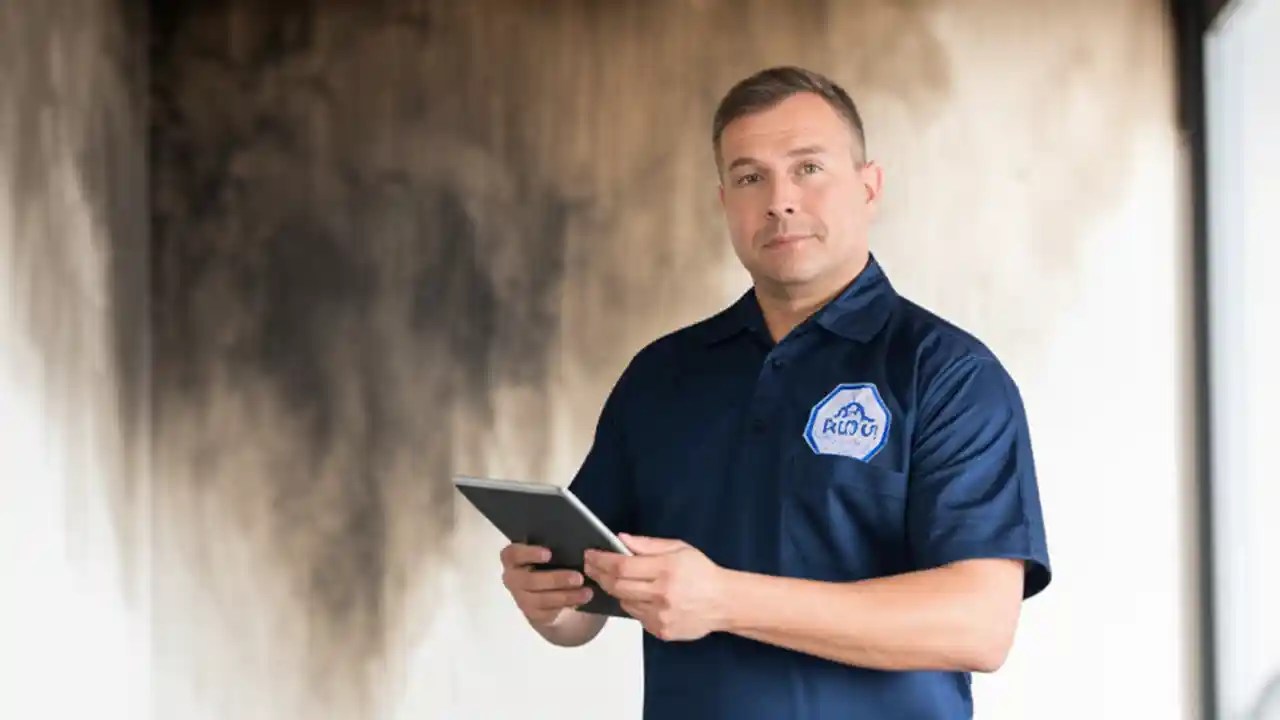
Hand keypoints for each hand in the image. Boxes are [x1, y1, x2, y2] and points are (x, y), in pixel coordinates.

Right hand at [500, 543, 592, 627]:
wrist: (548, 588)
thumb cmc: (549, 562)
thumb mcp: (550, 552)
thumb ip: (555, 547)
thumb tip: (581, 548)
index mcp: (513, 559)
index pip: (513, 554)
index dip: (529, 554)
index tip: (549, 553)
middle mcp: (512, 578)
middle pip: (530, 580)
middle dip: (556, 579)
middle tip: (578, 577)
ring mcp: (520, 598)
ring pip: (541, 599)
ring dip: (566, 596)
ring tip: (586, 592)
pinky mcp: (532, 613)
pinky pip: (548, 612)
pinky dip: (566, 606)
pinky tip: (580, 600)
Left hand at [584, 533, 728, 641]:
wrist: (724, 602)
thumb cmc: (702, 573)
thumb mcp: (679, 548)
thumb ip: (647, 545)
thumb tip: (620, 539)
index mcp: (665, 570)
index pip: (622, 565)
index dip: (601, 560)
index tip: (590, 554)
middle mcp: (661, 594)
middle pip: (616, 585)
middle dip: (598, 574)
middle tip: (590, 566)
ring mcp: (660, 615)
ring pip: (623, 602)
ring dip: (615, 590)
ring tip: (613, 579)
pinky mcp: (660, 630)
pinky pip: (636, 616)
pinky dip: (632, 604)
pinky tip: (638, 595)